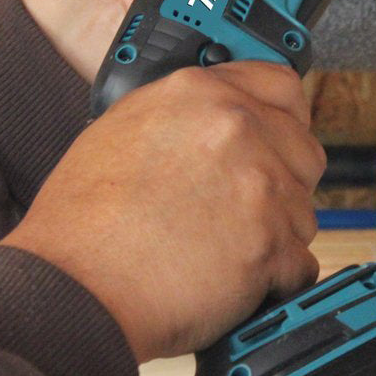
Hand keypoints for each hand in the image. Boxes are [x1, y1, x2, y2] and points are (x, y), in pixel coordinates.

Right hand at [0, 61, 325, 361]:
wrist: (71, 291)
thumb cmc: (83, 224)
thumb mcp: (125, 129)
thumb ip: (188, 114)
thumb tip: (228, 117)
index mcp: (200, 93)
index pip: (282, 84)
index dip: (283, 119)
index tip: (277, 140)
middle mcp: (237, 128)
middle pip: (304, 150)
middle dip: (284, 181)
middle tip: (245, 209)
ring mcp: (260, 184)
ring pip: (304, 209)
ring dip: (277, 233)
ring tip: (224, 250)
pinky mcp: (271, 243)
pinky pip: (300, 262)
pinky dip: (276, 279)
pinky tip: (234, 281)